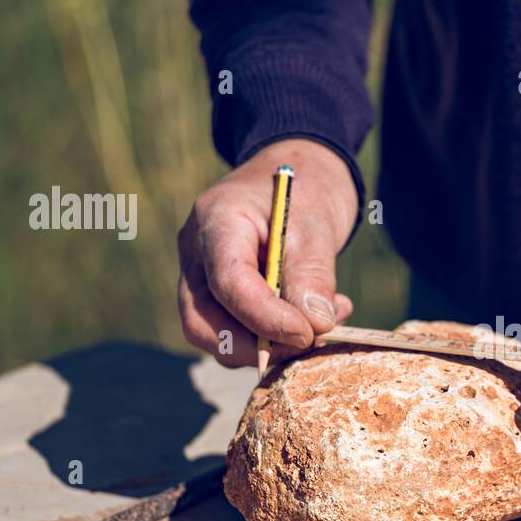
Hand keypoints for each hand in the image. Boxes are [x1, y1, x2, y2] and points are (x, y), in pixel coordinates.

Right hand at [177, 139, 356, 367]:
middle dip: (256, 345)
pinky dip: (274, 337)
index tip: (308, 334)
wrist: (299, 174)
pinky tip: (315, 319)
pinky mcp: (217, 294)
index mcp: (216, 220)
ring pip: (216, 334)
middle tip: (310, 341)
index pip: (227, 283)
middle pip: (203, 322)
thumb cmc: (306, 190)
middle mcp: (196, 251)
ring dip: (269, 345)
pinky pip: (234, 330)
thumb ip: (313, 276)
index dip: (266, 319)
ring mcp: (200, 275)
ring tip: (324, 322)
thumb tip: (315, 327)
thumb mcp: (317, 226)